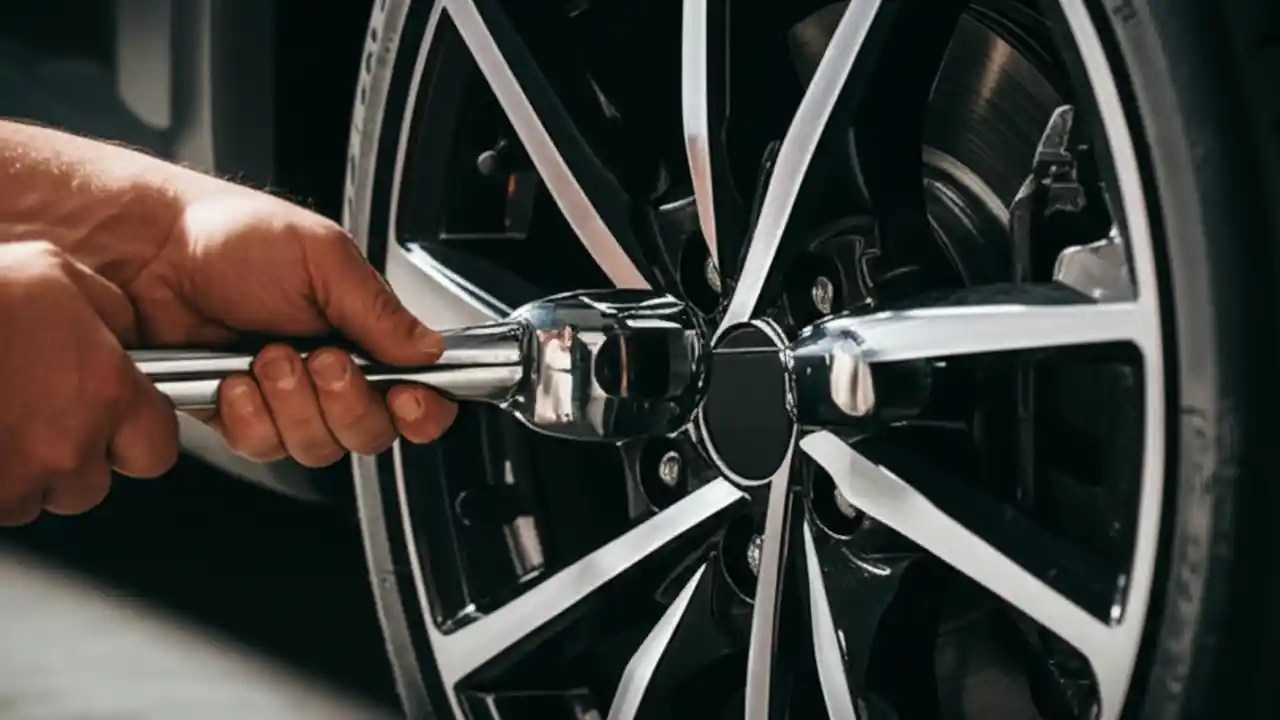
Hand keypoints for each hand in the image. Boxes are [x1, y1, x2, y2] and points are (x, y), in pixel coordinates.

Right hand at [0, 241, 177, 524]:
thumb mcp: (54, 272)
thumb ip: (108, 311)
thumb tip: (125, 331)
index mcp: (107, 392)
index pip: (157, 449)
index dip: (134, 438)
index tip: (116, 425)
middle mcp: (69, 446)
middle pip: (89, 485)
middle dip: (66, 459)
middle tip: (30, 416)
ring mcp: (14, 482)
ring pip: (32, 501)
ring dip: (17, 475)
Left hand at [127, 185, 457, 466]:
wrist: (149, 251)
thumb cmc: (231, 237)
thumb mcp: (322, 257)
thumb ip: (380, 310)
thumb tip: (429, 349)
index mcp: (364, 332)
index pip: (417, 391)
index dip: (422, 409)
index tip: (407, 397)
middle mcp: (330, 374)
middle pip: (371, 432)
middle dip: (348, 402)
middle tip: (321, 360)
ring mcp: (285, 401)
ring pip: (319, 447)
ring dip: (294, 406)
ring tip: (267, 357)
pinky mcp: (239, 418)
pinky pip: (263, 447)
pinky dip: (250, 416)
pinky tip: (234, 379)